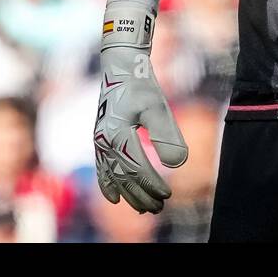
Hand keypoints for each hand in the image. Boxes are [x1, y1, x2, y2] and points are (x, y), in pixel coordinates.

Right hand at [93, 0, 186, 212]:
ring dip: (128, 194)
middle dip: (141, 195)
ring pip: (113, 176)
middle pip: (124, 177)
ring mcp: (99, 142)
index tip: (168, 195)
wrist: (121, 66)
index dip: (152, 184)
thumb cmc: (141, 85)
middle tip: (159, 208)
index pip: (137, 169)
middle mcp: (104, 142)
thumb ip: (166, 135)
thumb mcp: (157, 107)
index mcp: (117, 135)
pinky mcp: (100, 139)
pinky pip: (102, 168)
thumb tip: (178, 164)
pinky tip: (114, 198)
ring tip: (144, 209)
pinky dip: (108, 185)